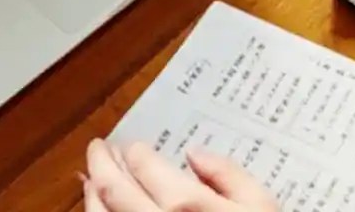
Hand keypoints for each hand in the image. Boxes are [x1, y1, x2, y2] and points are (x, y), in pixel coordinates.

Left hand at [83, 139, 277, 211]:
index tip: (133, 148)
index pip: (145, 167)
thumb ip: (228, 175)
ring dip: (92, 193)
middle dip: (101, 163)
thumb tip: (195, 155)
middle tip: (98, 149)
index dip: (135, 154)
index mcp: (188, 206)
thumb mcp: (262, 207)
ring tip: (92, 178)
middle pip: (114, 189)